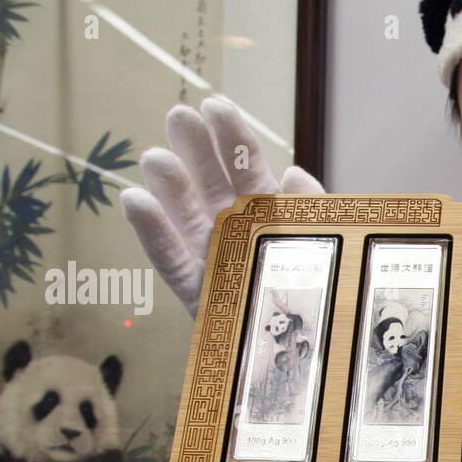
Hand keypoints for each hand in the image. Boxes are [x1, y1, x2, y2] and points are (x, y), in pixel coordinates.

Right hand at [121, 96, 324, 317]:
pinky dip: (154, 233)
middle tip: (178, 115)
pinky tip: (134, 200)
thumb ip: (312, 212)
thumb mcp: (327, 248)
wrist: (312, 357)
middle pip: (212, 185)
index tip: (214, 104)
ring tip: (156, 157)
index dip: (232, 137)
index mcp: (270, 218)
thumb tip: (293, 171)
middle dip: (196, 151)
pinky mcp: (198, 295)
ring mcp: (214, 261)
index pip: (249, 169)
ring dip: (172, 188)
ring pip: (188, 218)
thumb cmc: (325, 299)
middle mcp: (237, 234)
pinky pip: (173, 262)